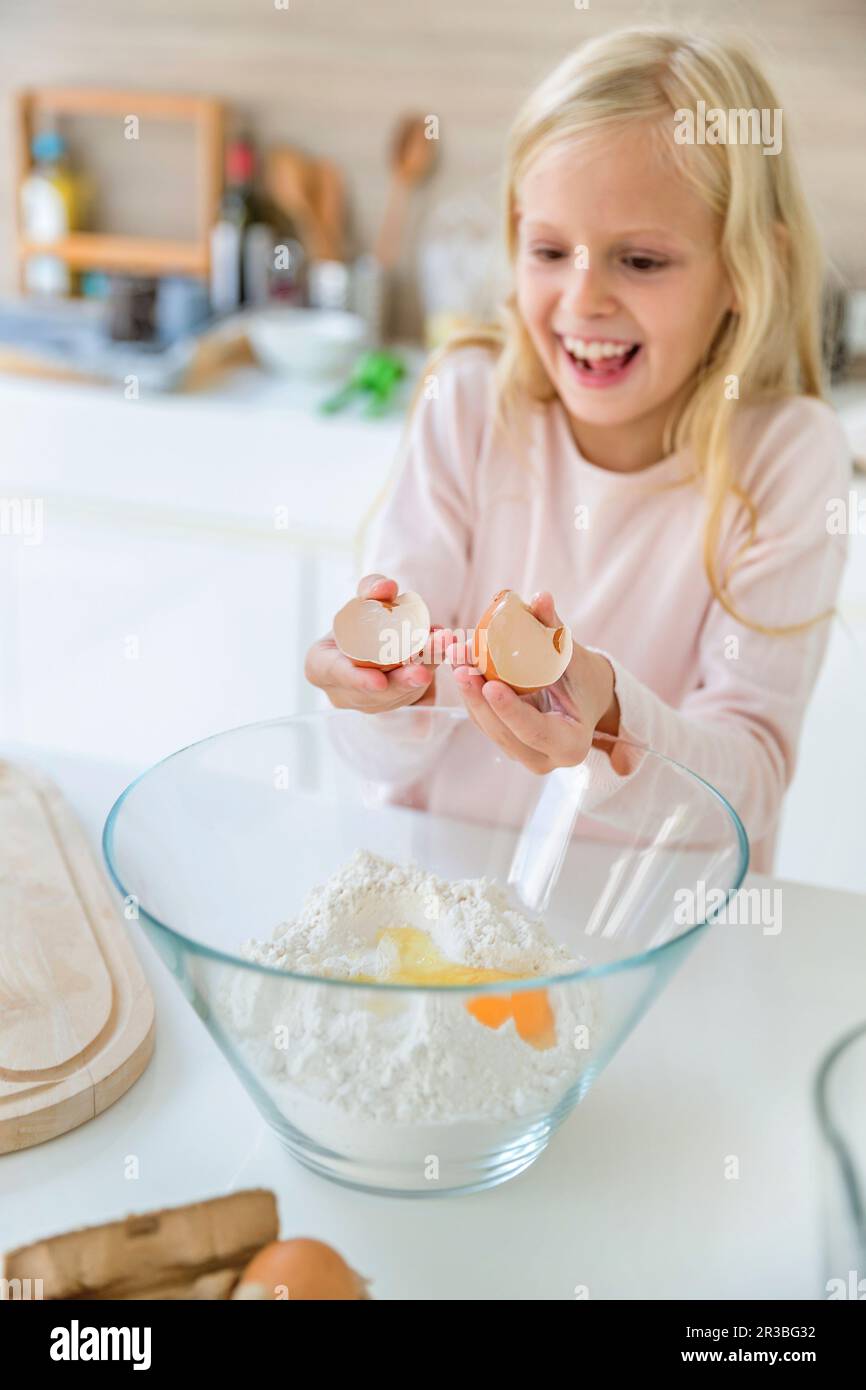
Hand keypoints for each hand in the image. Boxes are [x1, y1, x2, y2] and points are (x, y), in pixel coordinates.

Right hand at [305, 573, 450, 712]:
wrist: (374, 637)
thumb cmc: (361, 618)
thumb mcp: (362, 598)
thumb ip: (371, 588)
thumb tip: (386, 589)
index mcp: (321, 666)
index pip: (335, 674)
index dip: (356, 679)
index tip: (379, 680)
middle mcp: (343, 691)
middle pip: (374, 692)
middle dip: (402, 681)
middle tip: (424, 670)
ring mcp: (369, 702)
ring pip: (398, 694)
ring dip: (424, 673)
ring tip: (442, 649)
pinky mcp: (394, 704)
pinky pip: (414, 692)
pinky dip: (431, 669)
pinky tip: (445, 651)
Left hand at [446, 590, 619, 773]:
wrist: (584, 696)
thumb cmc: (583, 677)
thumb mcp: (573, 655)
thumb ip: (555, 628)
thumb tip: (541, 597)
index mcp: (571, 744)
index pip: (535, 731)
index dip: (511, 710)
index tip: (490, 684)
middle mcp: (544, 759)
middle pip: (503, 732)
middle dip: (477, 698)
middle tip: (461, 664)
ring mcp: (521, 754)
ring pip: (487, 726)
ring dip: (467, 693)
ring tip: (455, 656)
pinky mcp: (504, 742)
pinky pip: (482, 719)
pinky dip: (469, 692)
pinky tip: (458, 663)